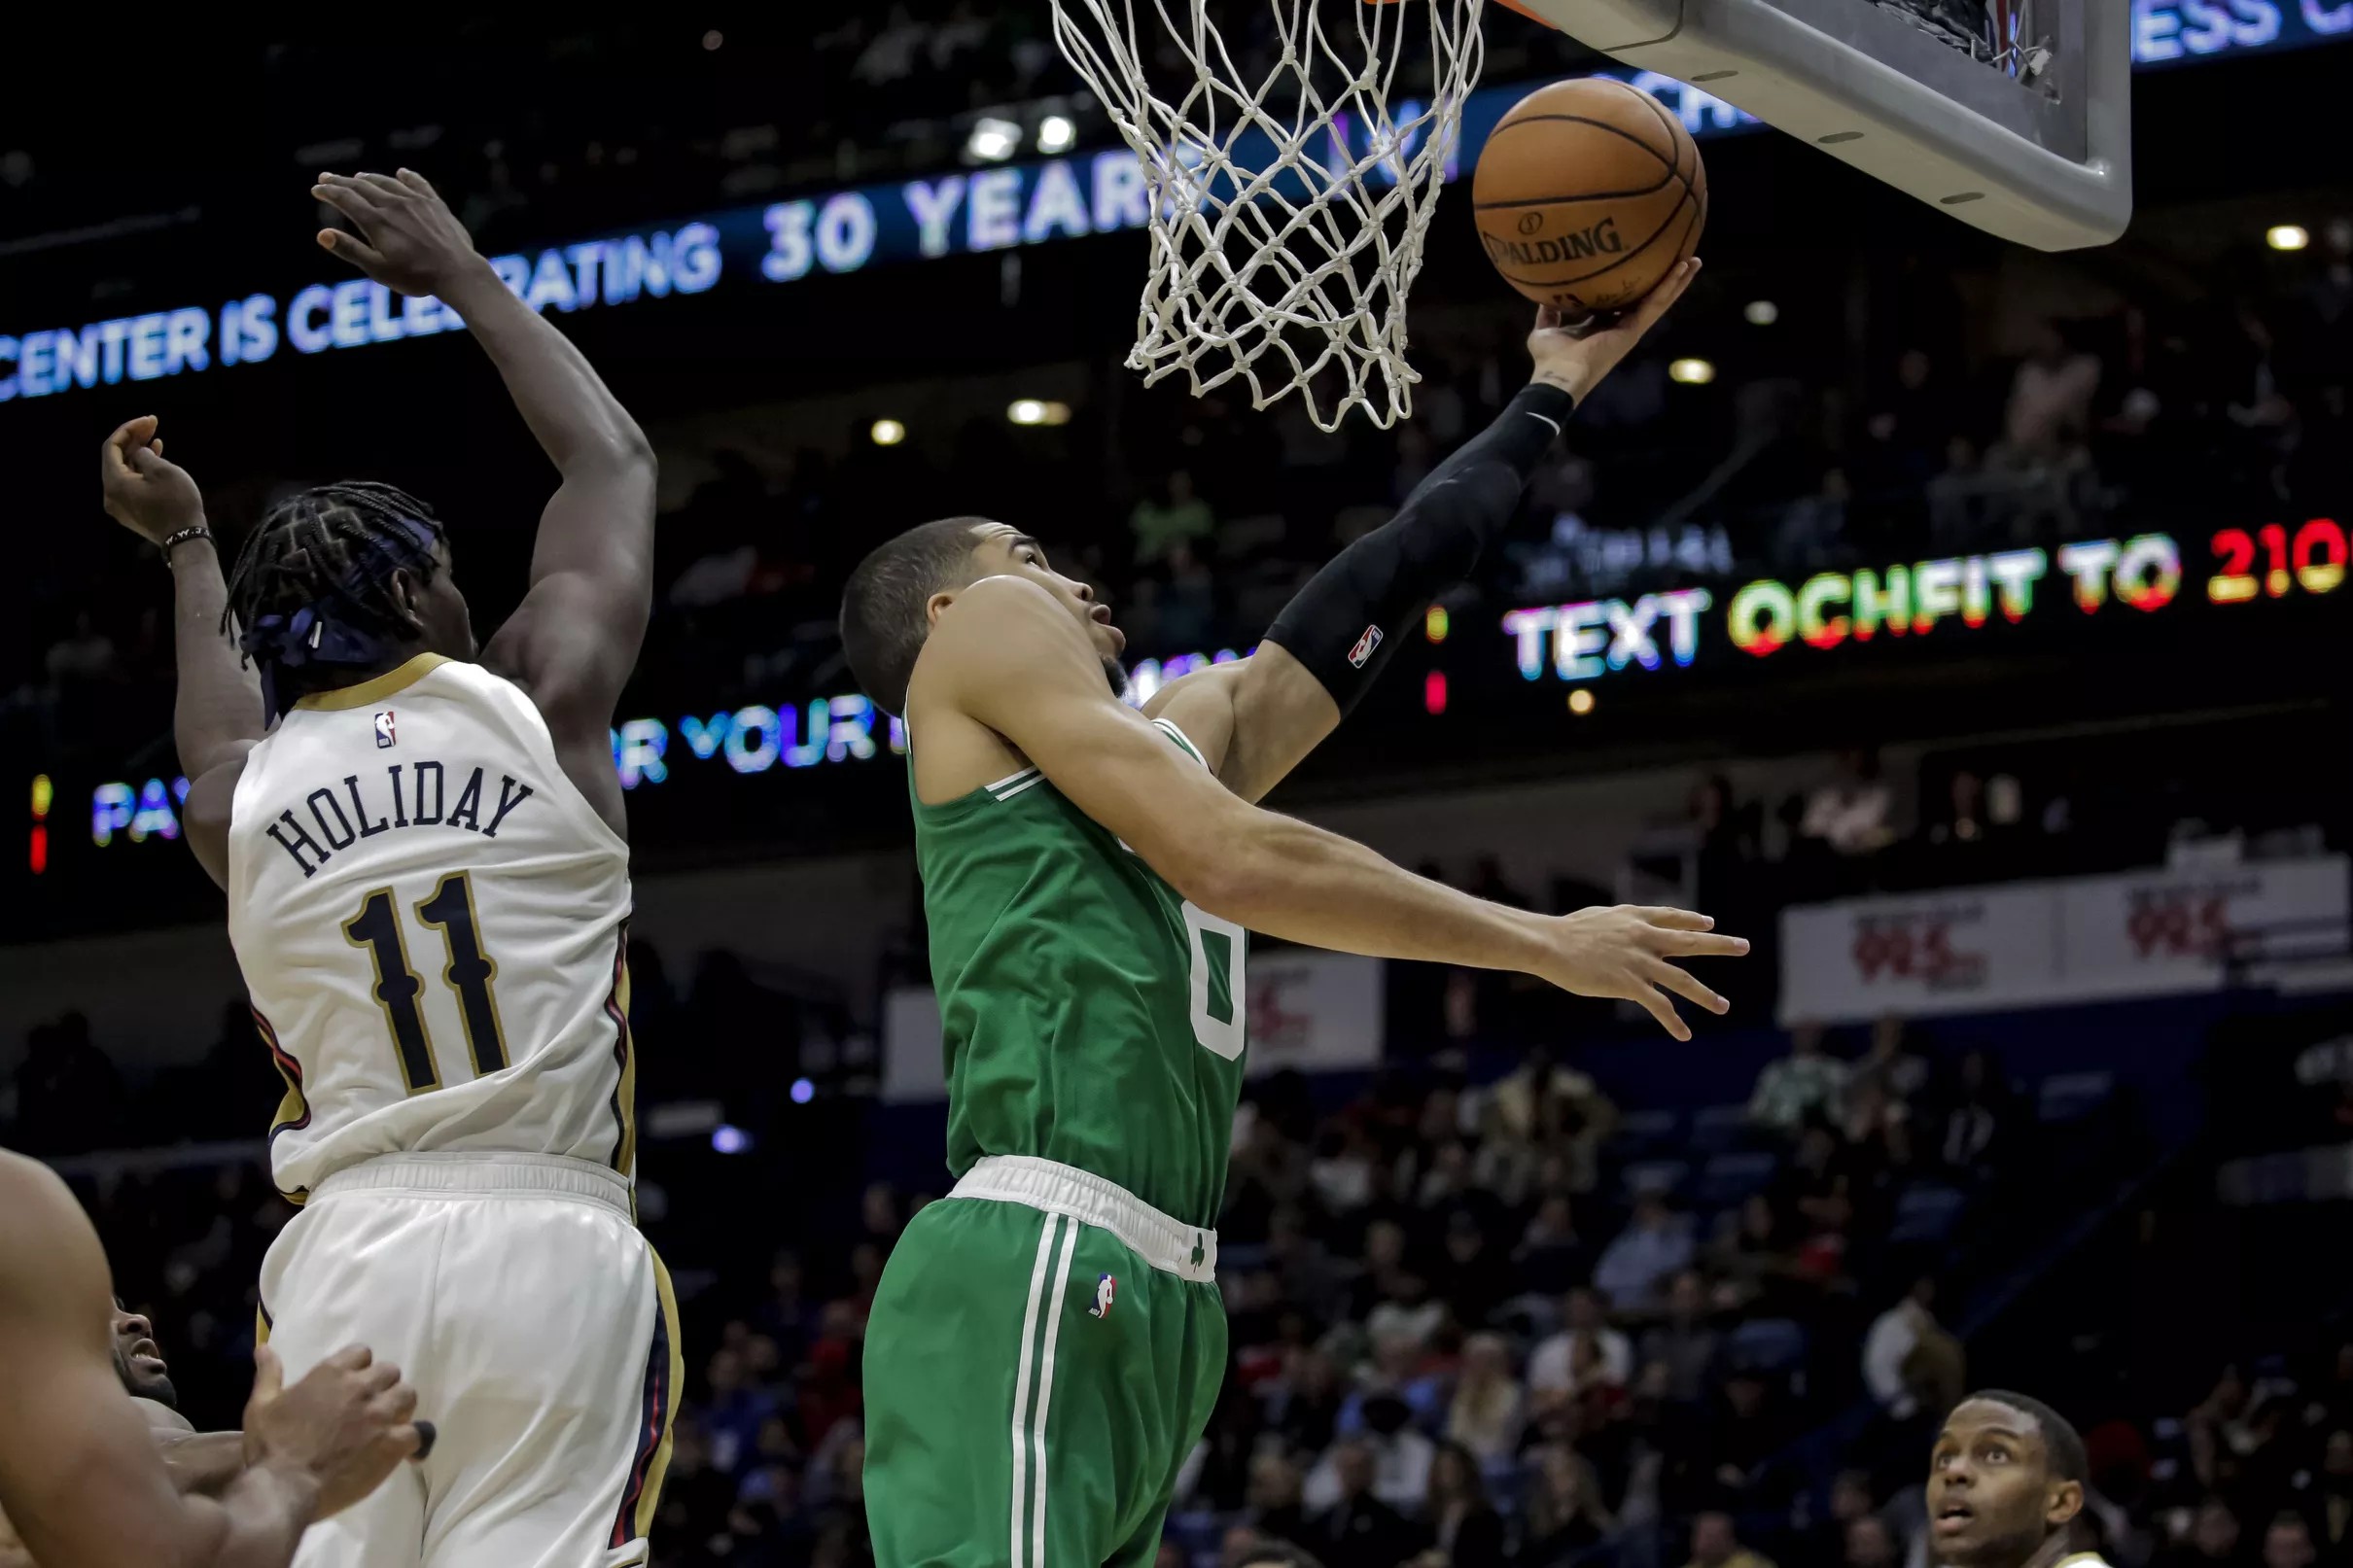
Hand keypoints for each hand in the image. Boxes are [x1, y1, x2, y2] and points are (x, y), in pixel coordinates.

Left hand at [100, 416, 204, 545]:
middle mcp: (111, 495)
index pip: (112, 447)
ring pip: (124, 471)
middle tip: (152, 424)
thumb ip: (145, 455)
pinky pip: (131, 485)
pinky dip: (141, 471)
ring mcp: (120, 506)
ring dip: (138, 454)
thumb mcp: (164, 471)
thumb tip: (138, 453)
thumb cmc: (178, 504)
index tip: (149, 420)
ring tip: (156, 440)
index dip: (129, 429)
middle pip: (116, 459)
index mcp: (114, 483)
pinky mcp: (131, 513)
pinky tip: (156, 460)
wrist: (186, 540)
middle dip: (133, 440)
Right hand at [242, 1344, 422, 1518]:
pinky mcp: (393, 1442)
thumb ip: (269, 1375)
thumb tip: (264, 1348)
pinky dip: (413, 1441)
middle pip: (390, 1372)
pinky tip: (403, 1452)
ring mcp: (380, 1414)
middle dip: (383, 1387)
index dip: (360, 1369)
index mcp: (331, 1374)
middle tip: (372, 1408)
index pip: (362, 1353)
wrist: (284, 1488)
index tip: (353, 1386)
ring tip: (389, 1425)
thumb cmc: (270, 1448)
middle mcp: (361, 1388)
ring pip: (408, 1396)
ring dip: (400, 1408)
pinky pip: (418, 1432)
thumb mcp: (261, 1407)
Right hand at [313, 169, 484, 298]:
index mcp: (376, 221)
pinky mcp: (435, 204)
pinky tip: (401, 173)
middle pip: (362, 187)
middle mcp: (394, 205)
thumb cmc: (416, 276)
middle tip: (326, 177)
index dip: (328, 192)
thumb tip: (322, 235)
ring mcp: (416, 202)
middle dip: (341, 181)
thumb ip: (350, 250)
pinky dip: (406, 177)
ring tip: (358, 176)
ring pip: (387, 183)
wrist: (457, 272)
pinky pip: (418, 184)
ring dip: (369, 178)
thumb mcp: (378, 269)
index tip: (316, 189)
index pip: (345, 199)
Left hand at [1527, 257, 1701, 403]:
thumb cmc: (1549, 359)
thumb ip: (1548, 312)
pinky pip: (1655, 303)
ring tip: (1694, 260)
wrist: (1557, 375)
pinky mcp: (1634, 330)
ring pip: (1660, 300)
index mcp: (1602, 325)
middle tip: (1682, 260)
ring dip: (1677, 280)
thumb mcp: (1546, 328)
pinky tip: (1682, 268)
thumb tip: (1544, 293)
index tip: (1640, 268)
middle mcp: (1620, 327)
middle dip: (1665, 281)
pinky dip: (1669, 285)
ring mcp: (1630, 329)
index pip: (1622, 301)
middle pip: (1648, 299)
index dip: (1632, 286)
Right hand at [1533, 903, 1746, 1041]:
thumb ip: (1618, 924)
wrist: (1551, 944)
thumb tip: (1622, 930)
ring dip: (1706, 995)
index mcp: (1635, 919)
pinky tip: (1685, 1035)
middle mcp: (1644, 938)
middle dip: (1720, 945)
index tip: (1708, 923)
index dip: (1692, 921)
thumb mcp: (1599, 918)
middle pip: (1689, 943)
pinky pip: (1658, 1005)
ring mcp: (1640, 962)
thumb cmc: (1566, 932)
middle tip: (1744, 946)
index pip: (1671, 918)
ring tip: (1723, 1007)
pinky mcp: (1629, 984)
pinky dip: (1673, 1021)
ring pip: (1682, 980)